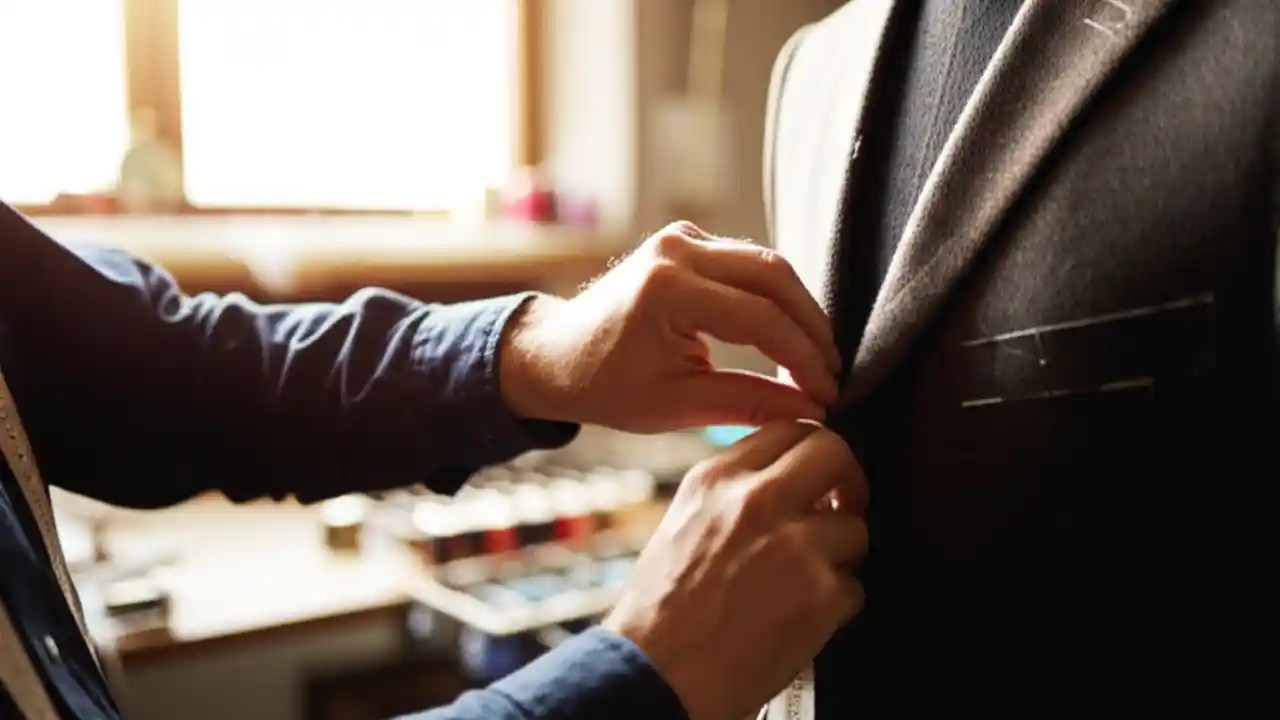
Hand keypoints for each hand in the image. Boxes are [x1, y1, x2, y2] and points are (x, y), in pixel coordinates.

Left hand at [499, 221, 840, 432]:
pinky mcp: (686, 238)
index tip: (829, 393)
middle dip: (811, 326)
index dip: (803, 358)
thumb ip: (749, 403)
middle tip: (833, 371)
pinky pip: (746, 262)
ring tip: (816, 357)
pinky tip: (786, 333)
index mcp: (669, 290)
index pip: (761, 319)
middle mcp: (677, 250)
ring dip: (797, 308)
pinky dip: (772, 295)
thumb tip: (814, 410)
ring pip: (766, 264)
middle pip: (774, 276)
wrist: (557, 354)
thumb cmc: (607, 386)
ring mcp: (681, 237)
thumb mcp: (677, 405)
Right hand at [602, 422, 868, 719]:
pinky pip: (854, 588)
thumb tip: (784, 483)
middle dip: (848, 480)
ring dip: (841, 556)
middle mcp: (757, 501)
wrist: (656, 674)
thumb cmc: (660, 612)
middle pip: (834, 452)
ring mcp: (795, 545)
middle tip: (843, 506)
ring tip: (806, 582)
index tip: (819, 474)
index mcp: (717, 479)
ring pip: (855, 527)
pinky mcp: (821, 595)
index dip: (812, 451)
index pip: (789, 429)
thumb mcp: (683, 522)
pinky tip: (800, 619)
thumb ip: (733, 493)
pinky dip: (835, 607)